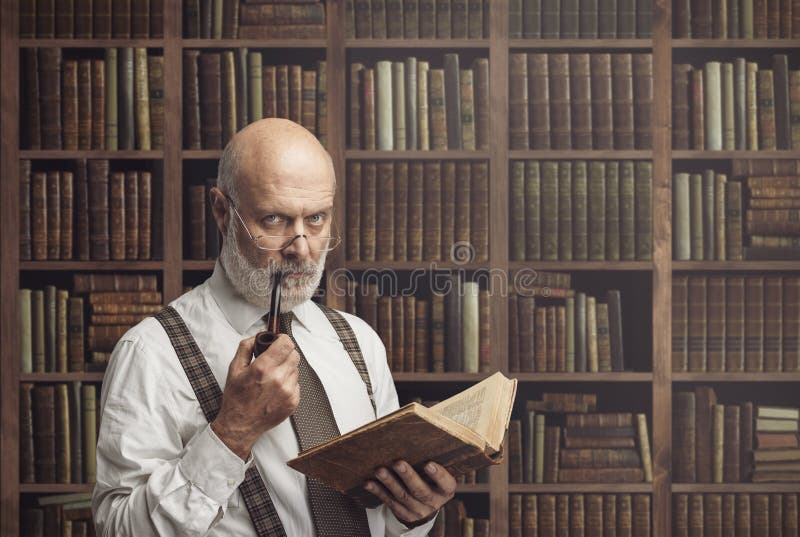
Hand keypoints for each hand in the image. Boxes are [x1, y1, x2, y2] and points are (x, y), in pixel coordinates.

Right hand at [211, 334, 299, 459]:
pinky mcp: (293, 402)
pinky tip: (276, 388)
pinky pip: (297, 384)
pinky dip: (289, 383)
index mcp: (263, 368)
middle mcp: (278, 379)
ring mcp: (288, 392)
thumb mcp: (234, 369)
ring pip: (296, 369)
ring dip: (287, 368)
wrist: (240, 425)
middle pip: (294, 354)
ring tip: (273, 376)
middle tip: (275, 358)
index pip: (286, 344)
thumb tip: (257, 337)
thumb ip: (246, 348)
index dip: (283, 339)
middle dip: (285, 353)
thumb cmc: (236, 399)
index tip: (278, 341)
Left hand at [364, 461, 455, 526]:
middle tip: (398, 463)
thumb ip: (432, 461)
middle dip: (408, 476)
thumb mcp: (438, 475)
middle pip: (420, 490)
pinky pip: (389, 502)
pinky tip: (369, 483)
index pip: (446, 484)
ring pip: (402, 496)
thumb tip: (418, 439)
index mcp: (445, 491)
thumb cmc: (431, 480)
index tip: (429, 464)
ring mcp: (418, 510)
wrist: (426, 504)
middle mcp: (433, 502)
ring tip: (380, 471)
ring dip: (389, 482)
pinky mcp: (404, 514)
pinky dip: (378, 491)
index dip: (438, 475)